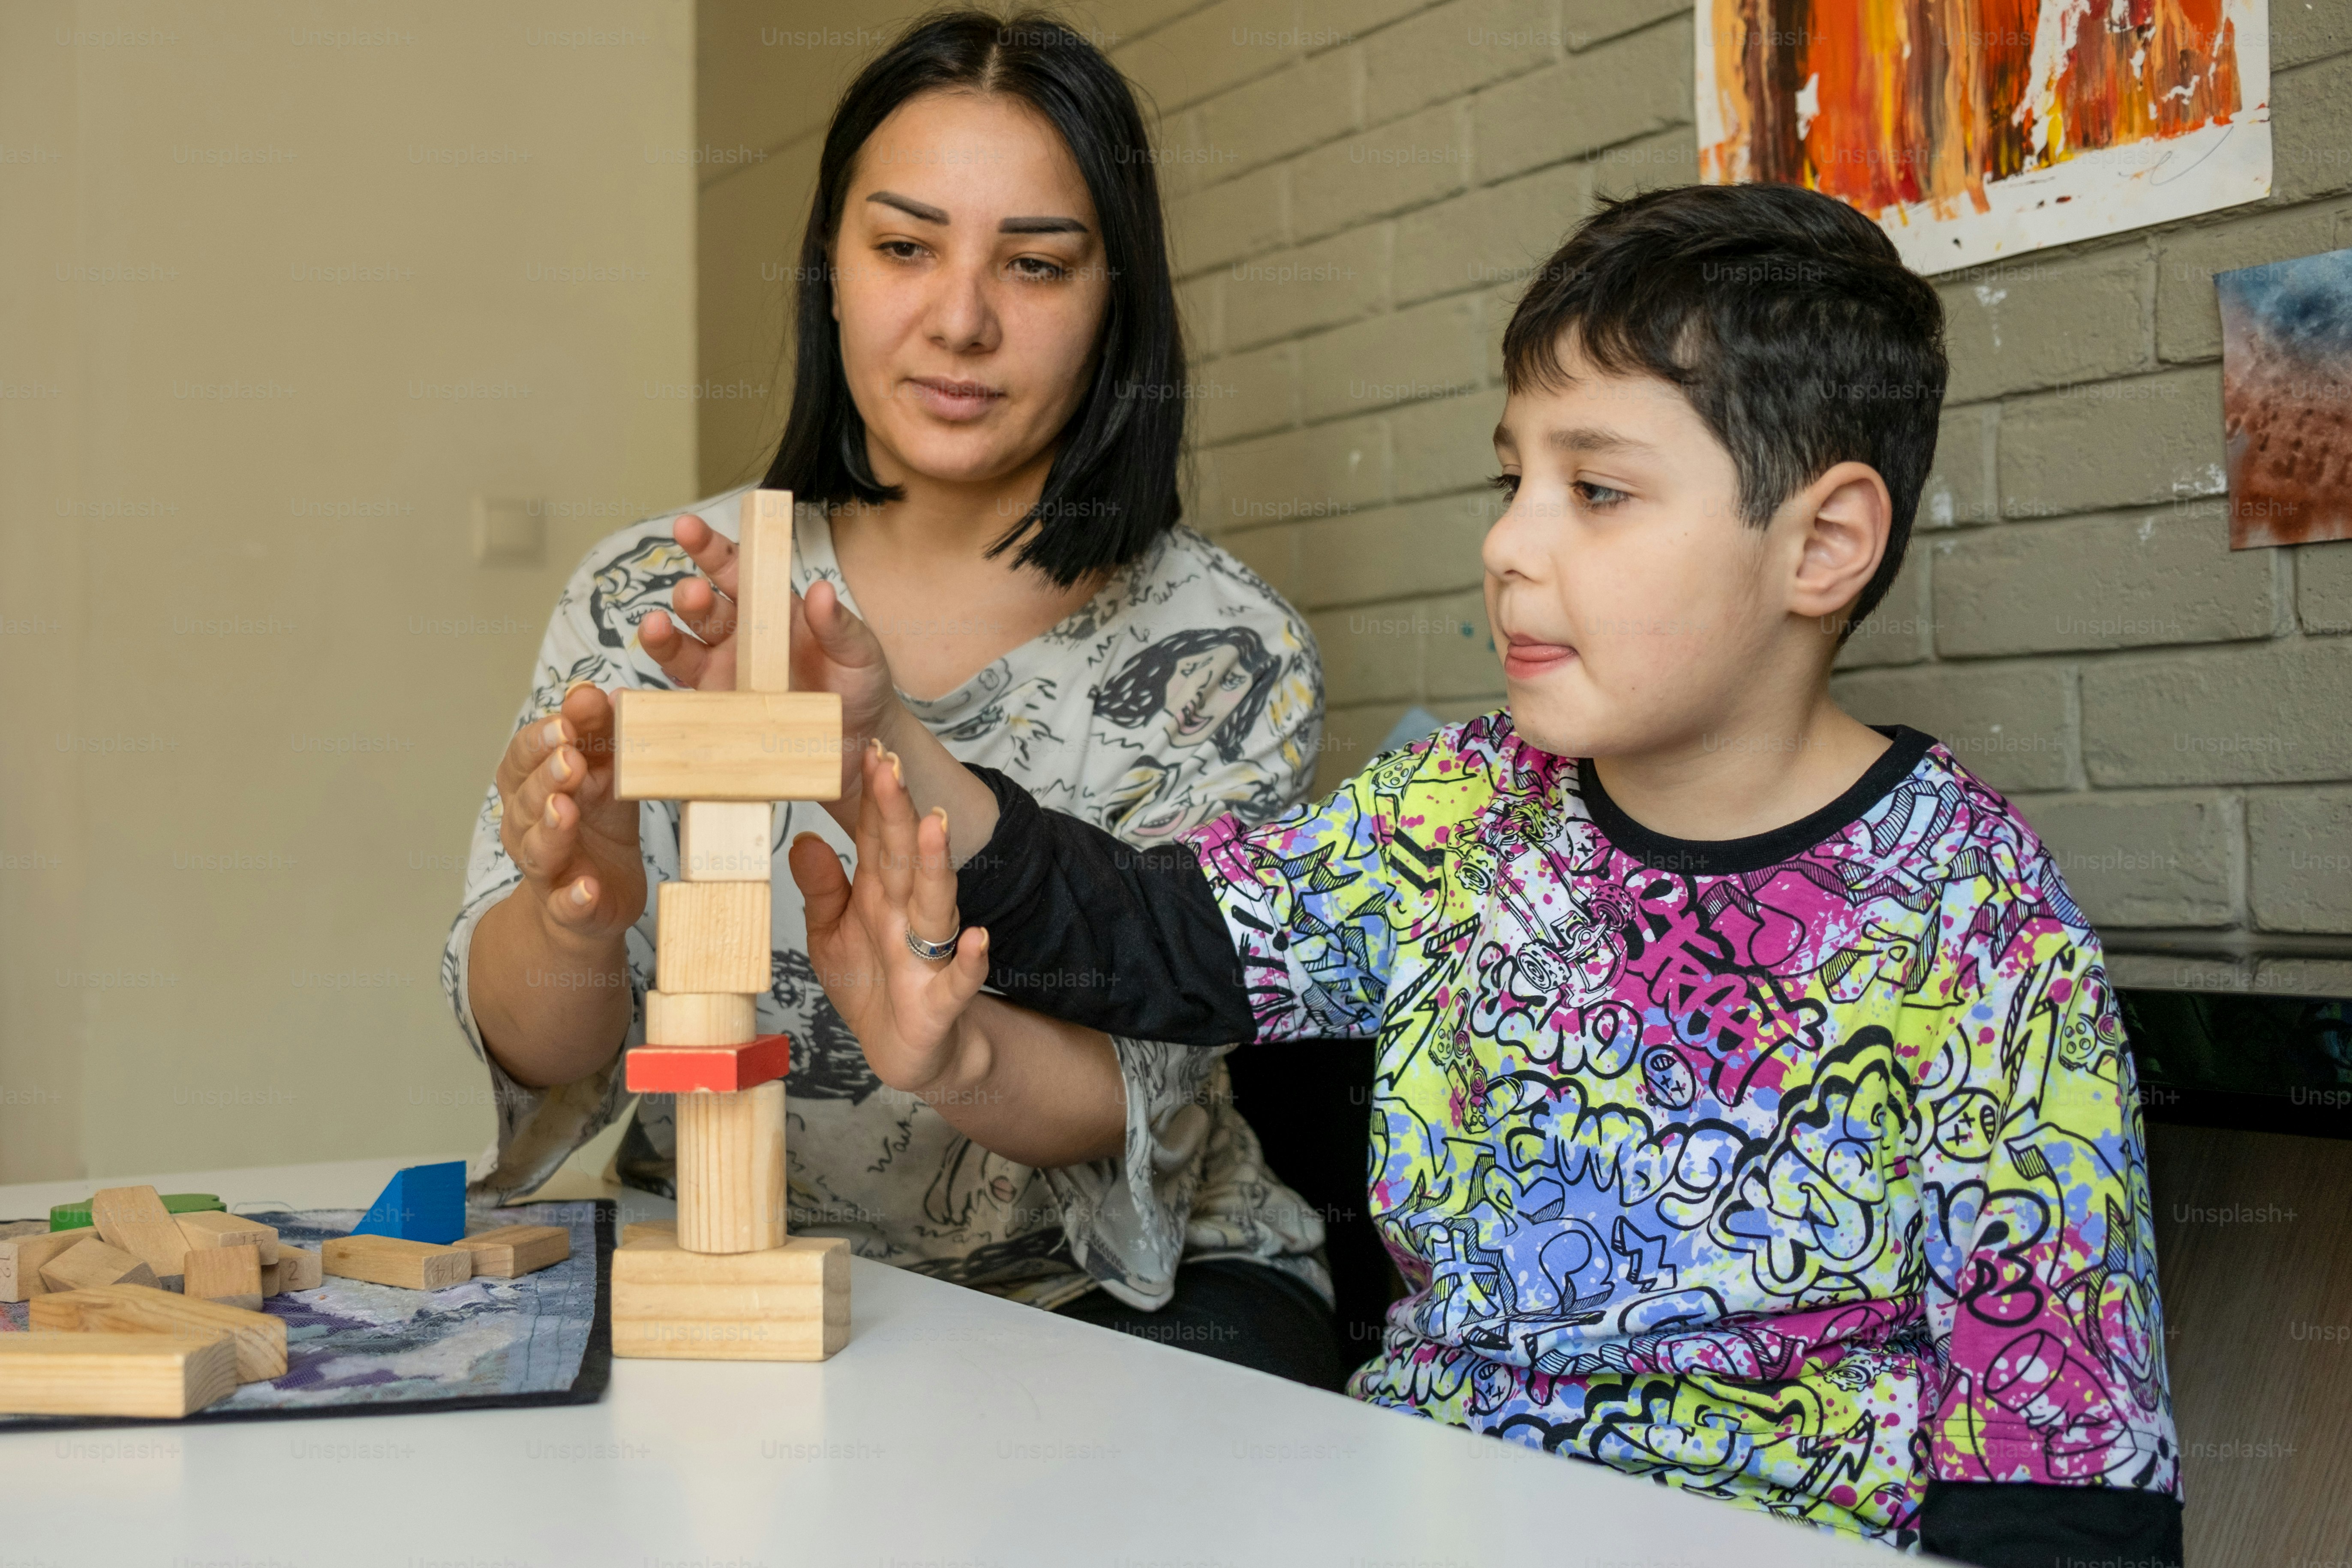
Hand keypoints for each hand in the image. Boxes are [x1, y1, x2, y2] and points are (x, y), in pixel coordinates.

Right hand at [492, 682, 645, 944]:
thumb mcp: (605, 774)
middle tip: (570, 759)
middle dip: (546, 778)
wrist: (597, 898)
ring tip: (566, 810)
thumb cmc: (598, 823)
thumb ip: (600, 736)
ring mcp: (549, 872)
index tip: (568, 722)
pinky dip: (574, 898)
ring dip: (551, 829)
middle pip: (525, 801)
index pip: (522, 758)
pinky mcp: (570, 911)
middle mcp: (529, 829)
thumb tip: (595, 691)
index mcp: (533, 788)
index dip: (540, 740)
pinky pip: (566, 906)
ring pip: (538, 850)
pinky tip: (586, 888)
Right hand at [638, 512, 907, 818]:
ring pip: (684, 649)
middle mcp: (742, 638)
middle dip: (692, 597)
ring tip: (656, 626)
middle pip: (704, 608)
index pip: (737, 570)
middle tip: (692, 592)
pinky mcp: (718, 713)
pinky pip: (683, 700)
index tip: (687, 527)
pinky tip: (640, 686)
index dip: (710, 548)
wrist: (859, 745)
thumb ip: (840, 626)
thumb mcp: (860, 653)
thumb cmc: (861, 688)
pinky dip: (660, 692)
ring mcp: (725, 675)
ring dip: (666, 637)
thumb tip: (821, 590)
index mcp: (773, 610)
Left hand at [789, 740, 989, 1094]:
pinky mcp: (940, 1003)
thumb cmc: (870, 985)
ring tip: (936, 827)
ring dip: (937, 867)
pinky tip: (978, 939)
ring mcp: (927, 957)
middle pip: (903, 859)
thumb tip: (803, 839)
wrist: (904, 1052)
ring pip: (935, 905)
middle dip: (899, 814)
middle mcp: (906, 917)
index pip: (879, 838)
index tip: (866, 751)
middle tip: (889, 767)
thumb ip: (822, 888)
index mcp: (880, 896)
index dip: (873, 799)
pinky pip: (958, 981)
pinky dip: (969, 962)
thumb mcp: (831, 934)